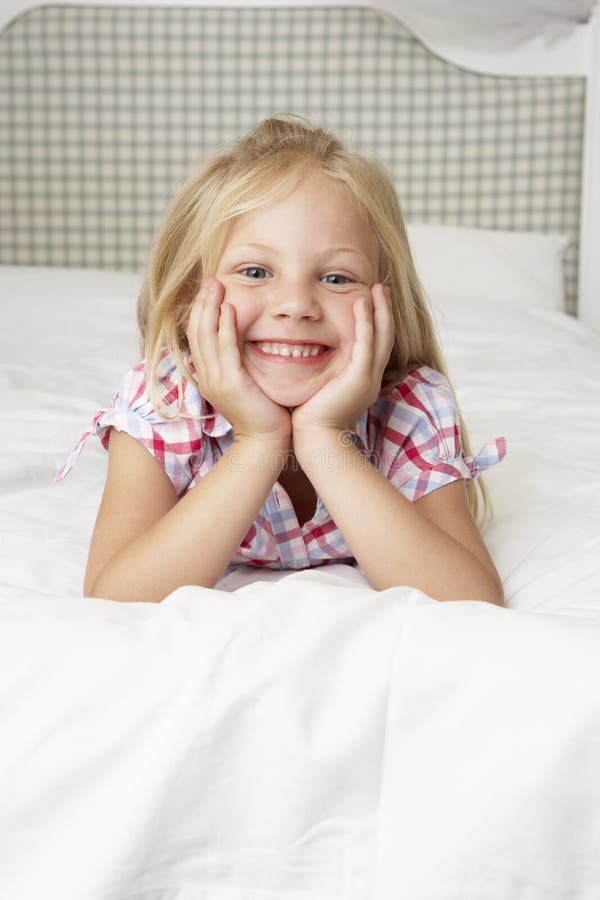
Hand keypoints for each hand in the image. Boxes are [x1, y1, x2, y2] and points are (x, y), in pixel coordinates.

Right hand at [186, 278, 291, 446]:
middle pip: (196, 332)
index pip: (197, 337)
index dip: (200, 312)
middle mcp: (207, 377)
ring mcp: (217, 381)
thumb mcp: (247, 383)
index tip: (209, 291)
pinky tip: (229, 309)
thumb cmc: (264, 412)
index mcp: (209, 376)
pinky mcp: (232, 384)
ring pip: (206, 337)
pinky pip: (225, 349)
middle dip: (202, 303)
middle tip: (210, 280)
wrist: (267, 441)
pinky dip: (225, 327)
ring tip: (216, 286)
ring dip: (210, 308)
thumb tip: (246, 342)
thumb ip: (241, 363)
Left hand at [291, 282, 393, 441]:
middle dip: (385, 311)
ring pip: (381, 337)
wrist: (316, 441)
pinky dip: (366, 322)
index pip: (374, 346)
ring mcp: (368, 378)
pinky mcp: (359, 378)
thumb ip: (320, 375)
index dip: (376, 323)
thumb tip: (305, 360)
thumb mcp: (320, 392)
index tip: (371, 301)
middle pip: (385, 337)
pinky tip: (362, 302)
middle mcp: (370, 378)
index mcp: (362, 382)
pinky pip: (366, 343)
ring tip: (378, 287)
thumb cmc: (311, 421)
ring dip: (381, 310)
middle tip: (383, 287)